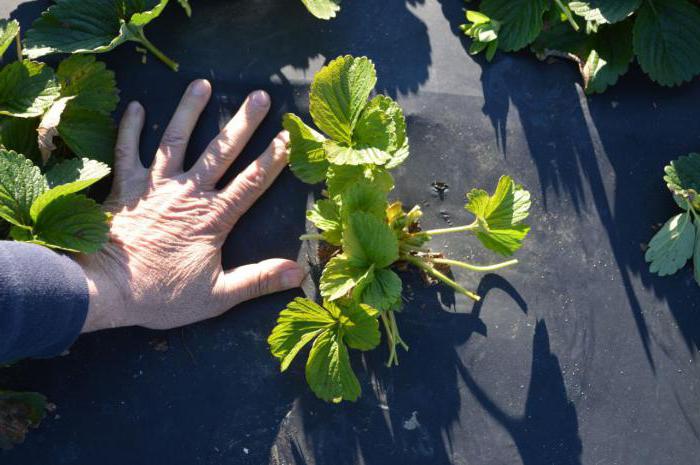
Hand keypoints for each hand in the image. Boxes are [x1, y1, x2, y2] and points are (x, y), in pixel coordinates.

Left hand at [77, 79, 303, 331]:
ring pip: (175, 139)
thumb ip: (258, 280)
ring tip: (202, 84)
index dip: (273, 159)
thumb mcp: (218, 297)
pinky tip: (137, 106)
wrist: (102, 290)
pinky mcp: (123, 186)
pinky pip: (126, 150)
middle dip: (243, 123)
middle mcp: (187, 193)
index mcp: (212, 218)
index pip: (251, 182)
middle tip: (260, 96)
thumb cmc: (160, 295)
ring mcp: (153, 186)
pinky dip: (130, 127)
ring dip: (189, 111)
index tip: (290, 135)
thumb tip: (299, 274)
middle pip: (220, 152)